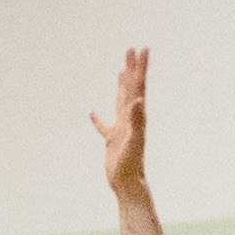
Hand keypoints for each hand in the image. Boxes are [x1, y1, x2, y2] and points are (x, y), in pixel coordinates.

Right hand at [91, 46, 148, 193]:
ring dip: (121, 86)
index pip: (138, 86)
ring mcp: (121, 129)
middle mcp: (130, 119)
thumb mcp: (133, 141)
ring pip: (120, 102)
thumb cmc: (131, 165)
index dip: (140, 68)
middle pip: (131, 88)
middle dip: (132, 69)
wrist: (128, 185)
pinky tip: (92, 113)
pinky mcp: (112, 141)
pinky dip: (98, 119)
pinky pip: (103, 126)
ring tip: (121, 71)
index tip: (143, 49)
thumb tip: (138, 100)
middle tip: (132, 50)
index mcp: (136, 116)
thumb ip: (136, 121)